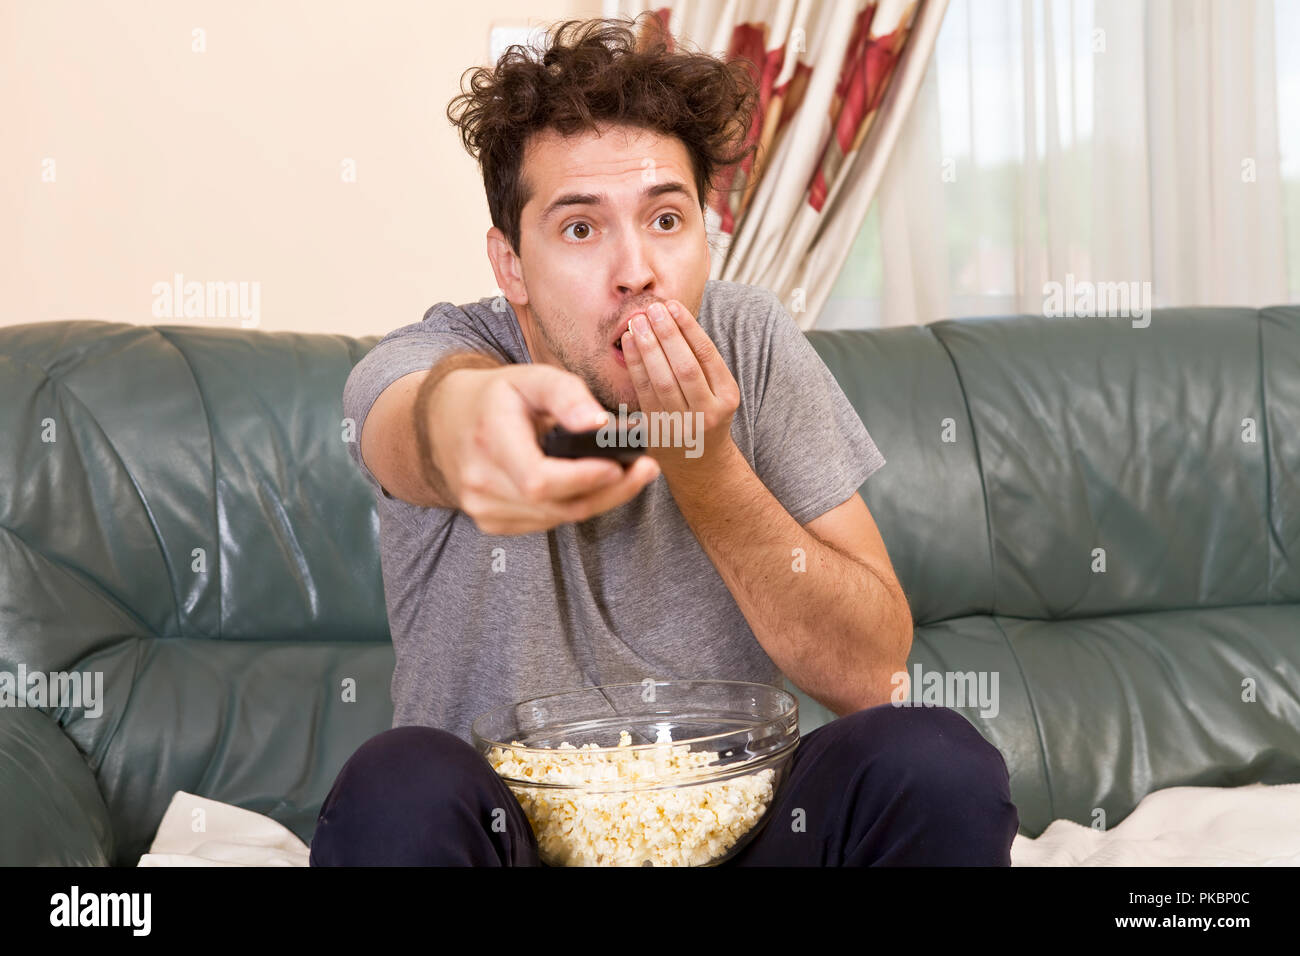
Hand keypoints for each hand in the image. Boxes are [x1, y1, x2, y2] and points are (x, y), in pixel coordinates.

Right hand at [429, 363, 660, 534]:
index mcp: (489, 438)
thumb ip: (567, 394)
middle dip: (608, 492)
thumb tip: (599, 425)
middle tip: (645, 471)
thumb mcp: (531, 377)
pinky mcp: (490, 521)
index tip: (621, 466)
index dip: (584, 479)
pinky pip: (545, 523)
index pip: (539, 480)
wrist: (444, 420)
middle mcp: (480, 480)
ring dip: (596, 500)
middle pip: (556, 506)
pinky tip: (589, 486)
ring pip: (556, 519)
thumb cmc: (496, 396)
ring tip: (626, 475)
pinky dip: (572, 507)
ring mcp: (482, 507)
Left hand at [620, 299, 740, 481]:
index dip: (688, 328)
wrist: (699, 463)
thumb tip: (672, 316)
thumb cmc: (705, 415)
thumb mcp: (717, 391)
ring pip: (662, 381)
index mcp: (727, 397)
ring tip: (637, 322)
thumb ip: (701, 361)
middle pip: (684, 368)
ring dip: (647, 347)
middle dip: (667, 335)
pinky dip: (635, 366)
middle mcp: (707, 413)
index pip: (707, 356)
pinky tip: (628, 344)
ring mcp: (681, 426)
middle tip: (652, 309)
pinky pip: (644, 393)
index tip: (672, 306)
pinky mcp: (657, 432)